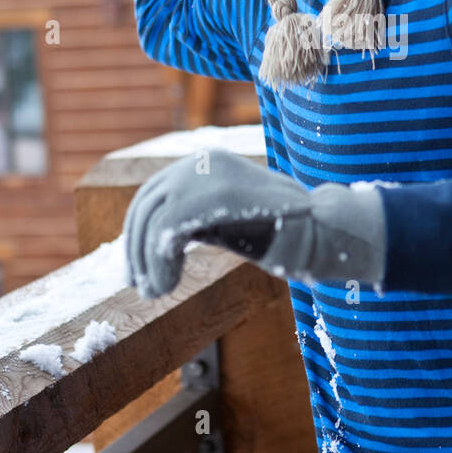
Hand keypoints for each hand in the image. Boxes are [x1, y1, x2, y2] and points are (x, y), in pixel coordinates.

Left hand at [123, 148, 385, 298]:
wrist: (315, 227)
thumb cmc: (278, 227)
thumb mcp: (229, 215)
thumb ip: (198, 217)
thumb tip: (157, 242)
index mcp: (204, 161)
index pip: (151, 193)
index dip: (137, 232)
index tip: (138, 266)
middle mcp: (198, 161)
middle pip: (144, 206)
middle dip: (136, 250)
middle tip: (140, 285)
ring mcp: (201, 175)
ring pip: (151, 223)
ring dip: (147, 263)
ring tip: (157, 291)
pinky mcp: (204, 198)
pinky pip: (163, 234)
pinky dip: (159, 264)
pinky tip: (169, 286)